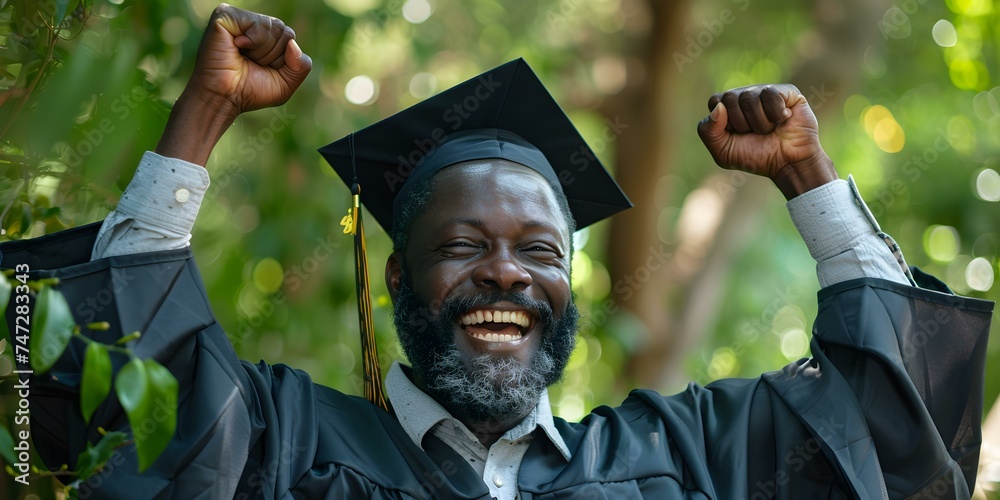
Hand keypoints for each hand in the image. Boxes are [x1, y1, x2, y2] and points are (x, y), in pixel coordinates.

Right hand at [155, 4, 311, 165]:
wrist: (223, 98)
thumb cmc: (250, 92)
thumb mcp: (286, 83)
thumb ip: (302, 65)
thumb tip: (293, 43)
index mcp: (264, 36)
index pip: (289, 36)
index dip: (281, 59)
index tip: (261, 69)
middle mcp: (251, 24)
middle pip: (283, 30)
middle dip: (273, 55)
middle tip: (250, 63)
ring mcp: (238, 18)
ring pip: (273, 26)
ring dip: (262, 51)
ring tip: (242, 57)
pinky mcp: (226, 15)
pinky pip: (257, 23)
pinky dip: (253, 40)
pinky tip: (237, 46)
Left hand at [696, 84, 837, 198]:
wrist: (787, 164)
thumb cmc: (755, 157)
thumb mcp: (723, 151)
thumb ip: (708, 131)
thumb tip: (719, 107)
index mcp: (729, 106)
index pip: (715, 101)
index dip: (726, 122)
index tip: (738, 134)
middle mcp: (747, 95)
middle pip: (731, 98)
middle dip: (742, 124)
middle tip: (757, 133)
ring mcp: (766, 91)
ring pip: (750, 97)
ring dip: (760, 122)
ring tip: (771, 129)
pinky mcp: (787, 91)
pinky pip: (771, 94)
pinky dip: (776, 114)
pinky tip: (784, 120)